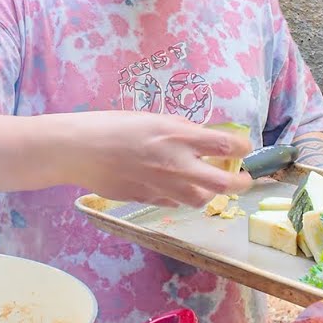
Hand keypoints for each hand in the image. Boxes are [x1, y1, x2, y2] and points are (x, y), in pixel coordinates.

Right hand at [57, 111, 253, 207]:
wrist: (78, 149)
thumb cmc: (115, 126)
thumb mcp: (156, 118)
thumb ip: (183, 131)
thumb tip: (207, 139)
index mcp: (179, 136)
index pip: (226, 145)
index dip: (243, 147)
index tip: (244, 147)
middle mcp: (176, 164)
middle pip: (223, 183)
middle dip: (241, 182)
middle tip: (244, 178)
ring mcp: (162, 186)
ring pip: (201, 199)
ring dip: (210, 192)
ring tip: (209, 184)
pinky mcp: (147, 199)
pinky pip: (175, 203)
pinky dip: (182, 197)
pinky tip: (178, 188)